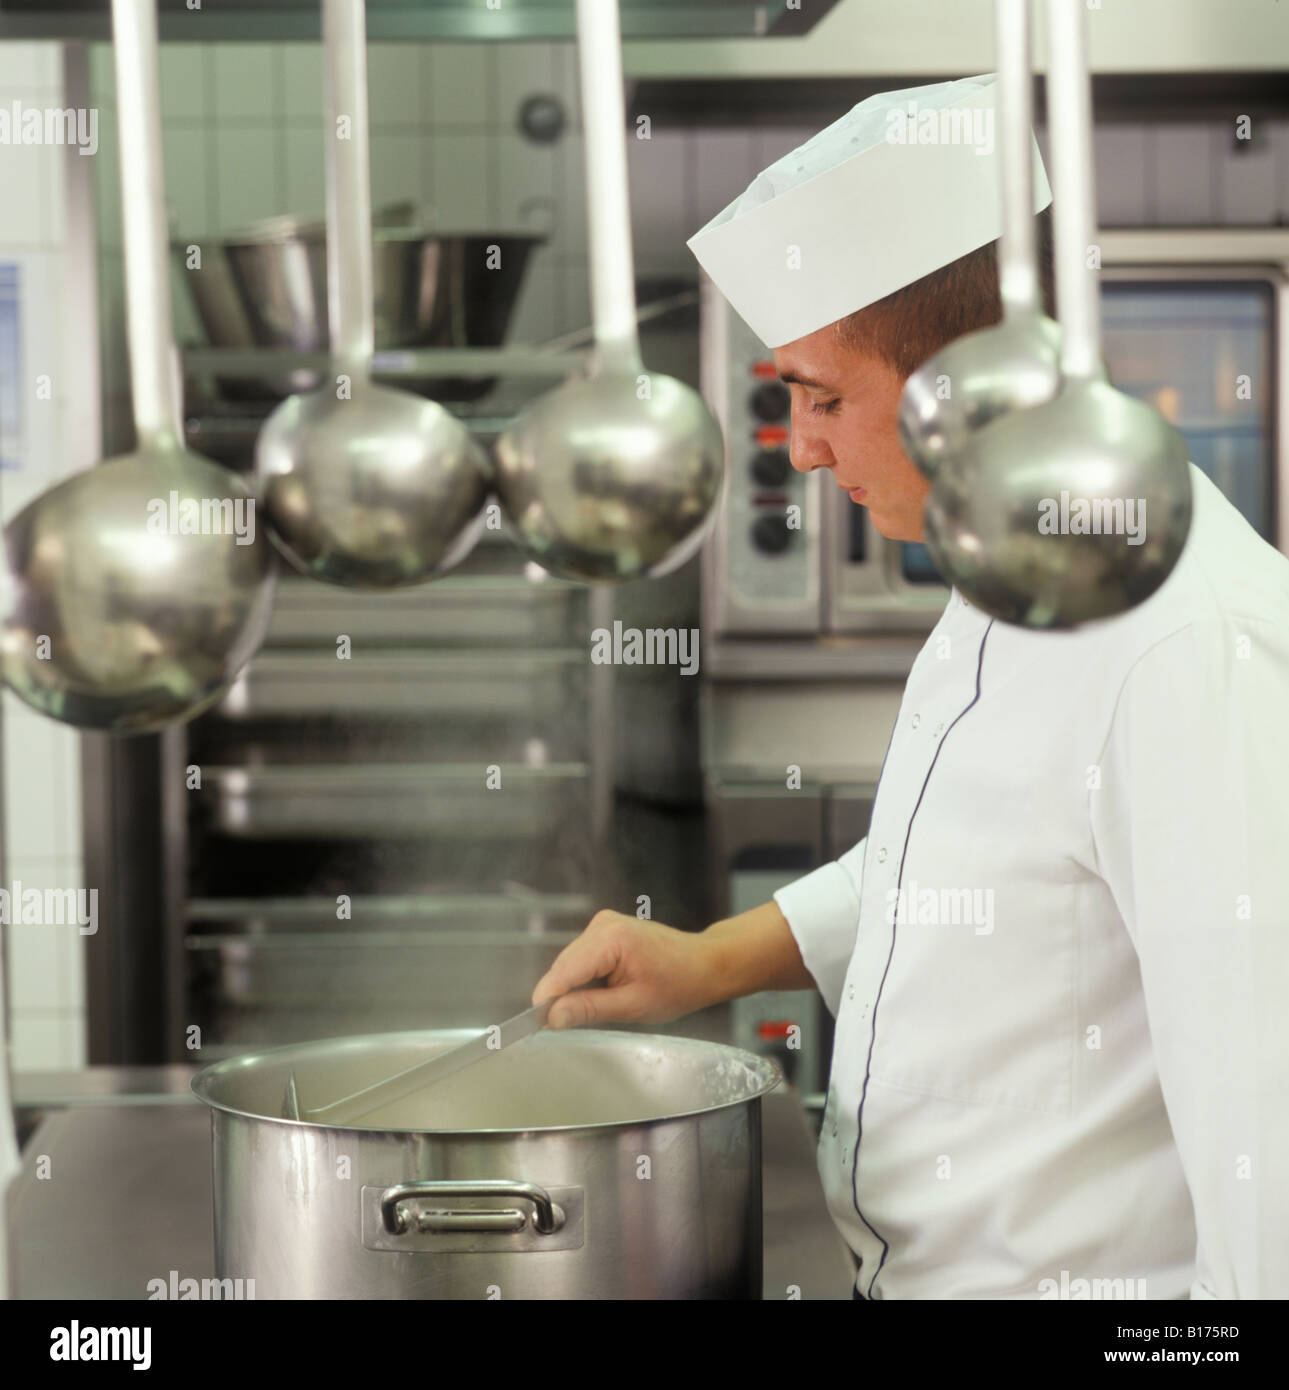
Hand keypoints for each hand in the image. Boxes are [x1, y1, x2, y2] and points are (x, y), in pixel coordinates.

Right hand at [533, 909, 720, 1029]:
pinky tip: (606, 990)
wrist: (703, 964)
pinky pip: (581, 958)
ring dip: (575, 987)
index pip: (563, 972)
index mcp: (610, 940)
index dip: (547, 1000)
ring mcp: (603, 924)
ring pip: (569, 963)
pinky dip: (585, 977)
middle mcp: (602, 925)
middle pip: (563, 967)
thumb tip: (552, 1017)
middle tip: (569, 1026)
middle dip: (562, 996)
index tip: (537, 1025)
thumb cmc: (678, 985)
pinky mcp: (605, 929)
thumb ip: (589, 1009)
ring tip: (602, 1004)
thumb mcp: (632, 1006)